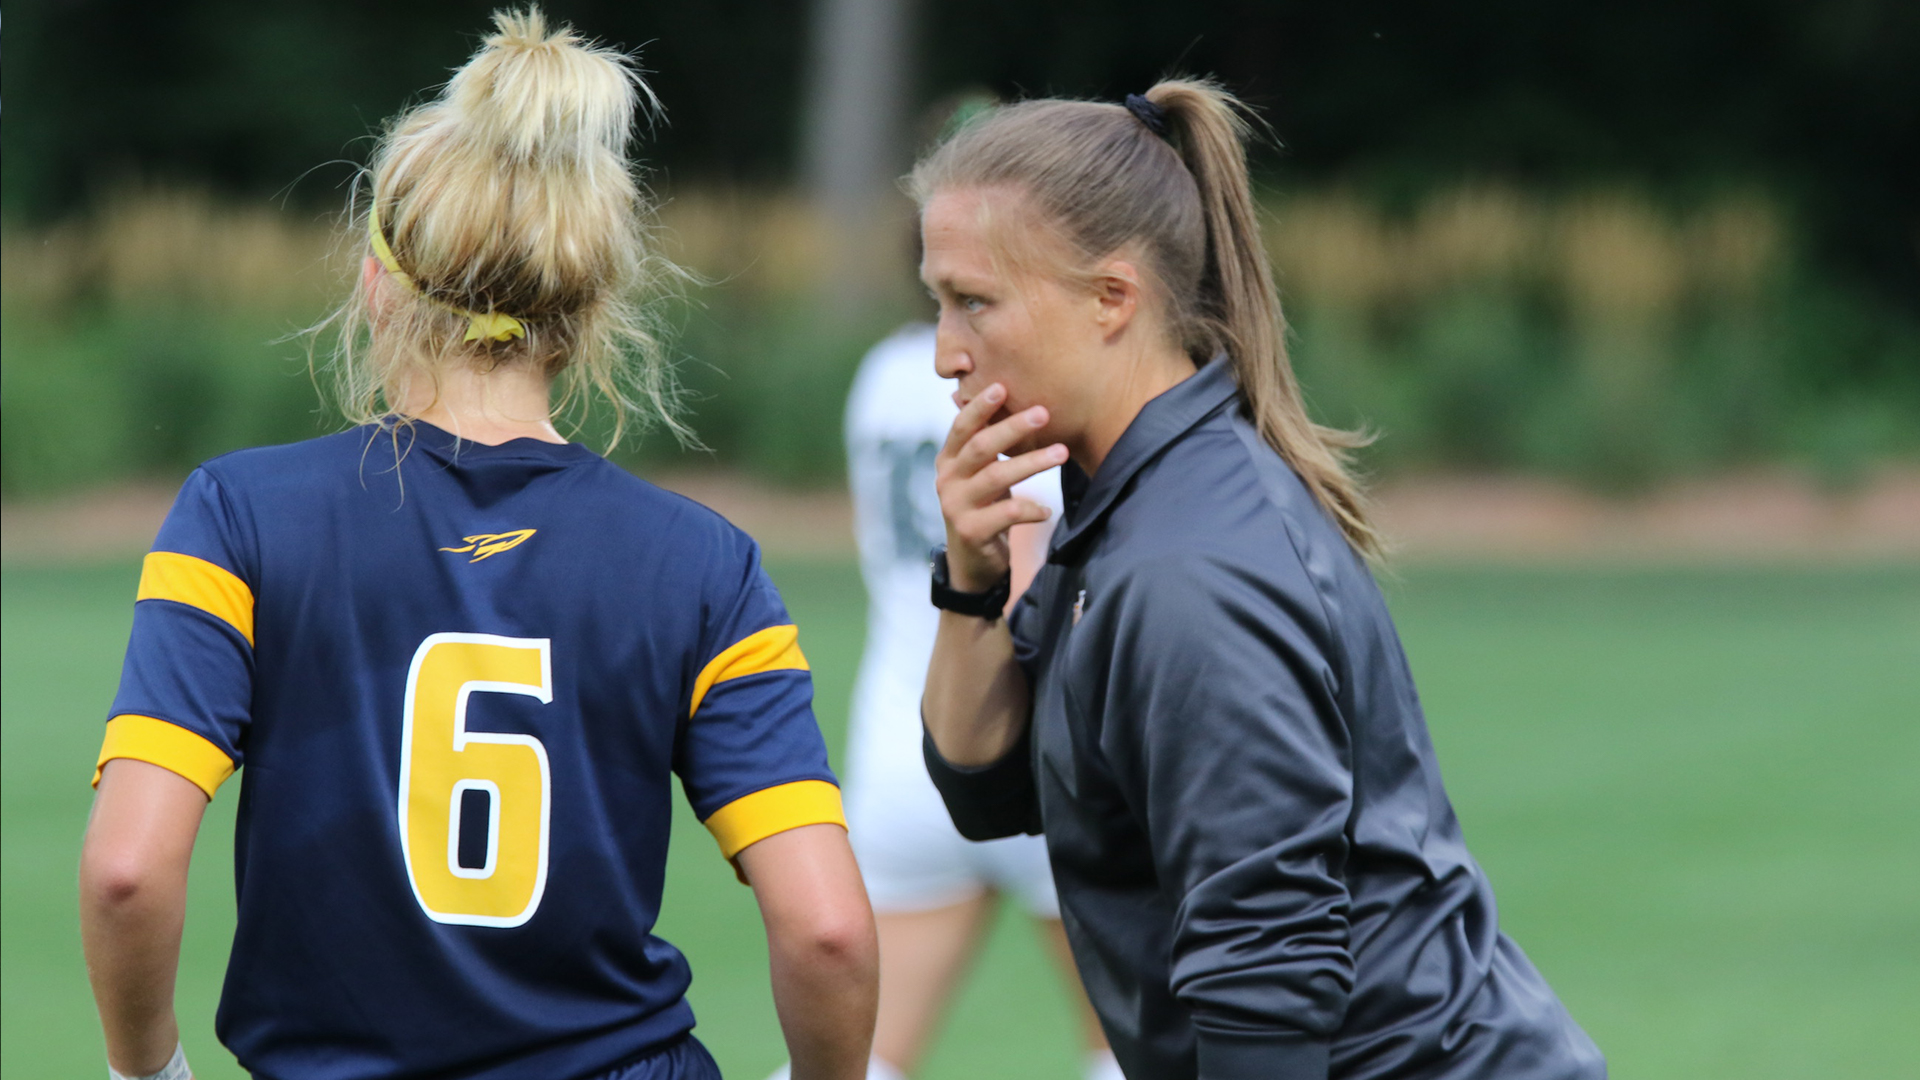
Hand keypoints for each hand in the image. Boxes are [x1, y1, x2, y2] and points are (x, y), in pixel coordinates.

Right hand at [936, 383, 1068, 592]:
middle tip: (1044, 413)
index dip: (979, 406)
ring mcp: (956, 506)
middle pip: (980, 447)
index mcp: (949, 459)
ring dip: (1032, 463)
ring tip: (1061, 452)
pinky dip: (1032, 510)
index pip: (961, 426)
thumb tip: (1010, 398)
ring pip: (996, 477)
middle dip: (1012, 427)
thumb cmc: (983, 506)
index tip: (1002, 386)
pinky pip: (1007, 515)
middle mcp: (947, 479)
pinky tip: (1048, 510)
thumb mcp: (979, 474)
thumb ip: (987, 444)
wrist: (971, 561)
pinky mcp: (971, 531)